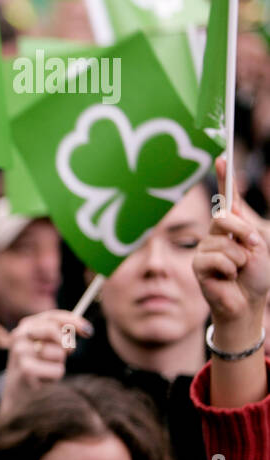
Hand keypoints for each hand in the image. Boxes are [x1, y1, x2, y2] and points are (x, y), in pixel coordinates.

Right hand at [0, 309, 91, 417]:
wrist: (18, 393)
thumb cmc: (38, 365)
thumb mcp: (48, 344)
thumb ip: (62, 333)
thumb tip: (86, 330)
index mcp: (25, 326)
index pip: (52, 316)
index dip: (73, 321)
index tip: (89, 331)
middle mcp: (19, 335)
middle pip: (53, 330)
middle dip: (66, 344)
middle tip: (67, 354)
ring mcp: (20, 352)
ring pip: (58, 353)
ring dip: (58, 363)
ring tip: (46, 369)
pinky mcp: (26, 369)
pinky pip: (57, 370)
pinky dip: (55, 376)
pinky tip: (43, 379)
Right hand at [196, 157, 269, 331]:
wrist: (249, 301)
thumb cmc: (257, 273)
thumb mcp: (260, 243)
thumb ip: (245, 223)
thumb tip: (232, 204)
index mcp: (234, 225)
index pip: (227, 197)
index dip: (224, 177)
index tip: (222, 158)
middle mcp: (216, 233)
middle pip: (224, 218)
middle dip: (244, 232)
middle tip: (253, 248)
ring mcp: (205, 248)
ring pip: (223, 242)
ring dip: (239, 258)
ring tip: (238, 270)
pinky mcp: (198, 265)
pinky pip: (216, 259)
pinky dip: (229, 269)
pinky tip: (228, 278)